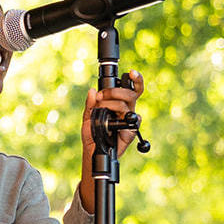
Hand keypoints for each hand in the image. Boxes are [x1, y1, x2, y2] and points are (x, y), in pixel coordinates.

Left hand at [79, 71, 145, 212]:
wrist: (92, 152)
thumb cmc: (91, 135)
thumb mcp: (87, 118)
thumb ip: (90, 105)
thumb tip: (91, 91)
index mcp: (118, 103)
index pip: (130, 88)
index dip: (135, 78)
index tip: (131, 71)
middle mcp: (126, 110)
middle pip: (131, 94)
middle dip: (116, 91)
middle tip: (101, 96)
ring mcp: (128, 120)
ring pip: (128, 105)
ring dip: (113, 103)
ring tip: (101, 108)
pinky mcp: (130, 132)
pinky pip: (133, 122)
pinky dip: (125, 120)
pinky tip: (116, 122)